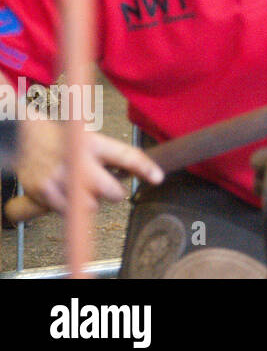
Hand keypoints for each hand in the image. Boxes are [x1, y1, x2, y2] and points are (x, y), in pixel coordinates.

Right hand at [14, 117, 162, 216]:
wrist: (25, 138)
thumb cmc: (63, 140)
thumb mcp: (89, 139)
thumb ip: (110, 155)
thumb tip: (139, 172)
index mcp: (93, 144)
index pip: (127, 156)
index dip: (145, 168)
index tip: (158, 178)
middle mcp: (78, 160)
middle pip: (112, 191)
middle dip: (115, 193)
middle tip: (110, 188)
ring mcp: (60, 178)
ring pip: (91, 206)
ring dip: (91, 201)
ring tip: (81, 187)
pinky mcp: (45, 191)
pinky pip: (69, 212)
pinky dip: (71, 207)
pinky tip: (66, 193)